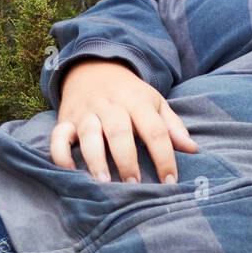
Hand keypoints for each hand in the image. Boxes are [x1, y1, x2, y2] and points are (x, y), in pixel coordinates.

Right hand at [50, 59, 197, 183]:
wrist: (92, 67)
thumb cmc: (130, 94)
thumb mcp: (155, 102)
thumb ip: (172, 127)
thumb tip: (193, 149)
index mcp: (138, 102)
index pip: (155, 131)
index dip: (164, 157)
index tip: (170, 181)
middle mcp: (111, 106)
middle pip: (119, 132)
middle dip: (127, 160)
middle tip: (134, 184)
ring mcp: (86, 112)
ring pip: (89, 134)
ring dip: (95, 159)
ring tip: (103, 182)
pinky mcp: (65, 119)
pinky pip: (59, 136)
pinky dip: (60, 153)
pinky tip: (70, 171)